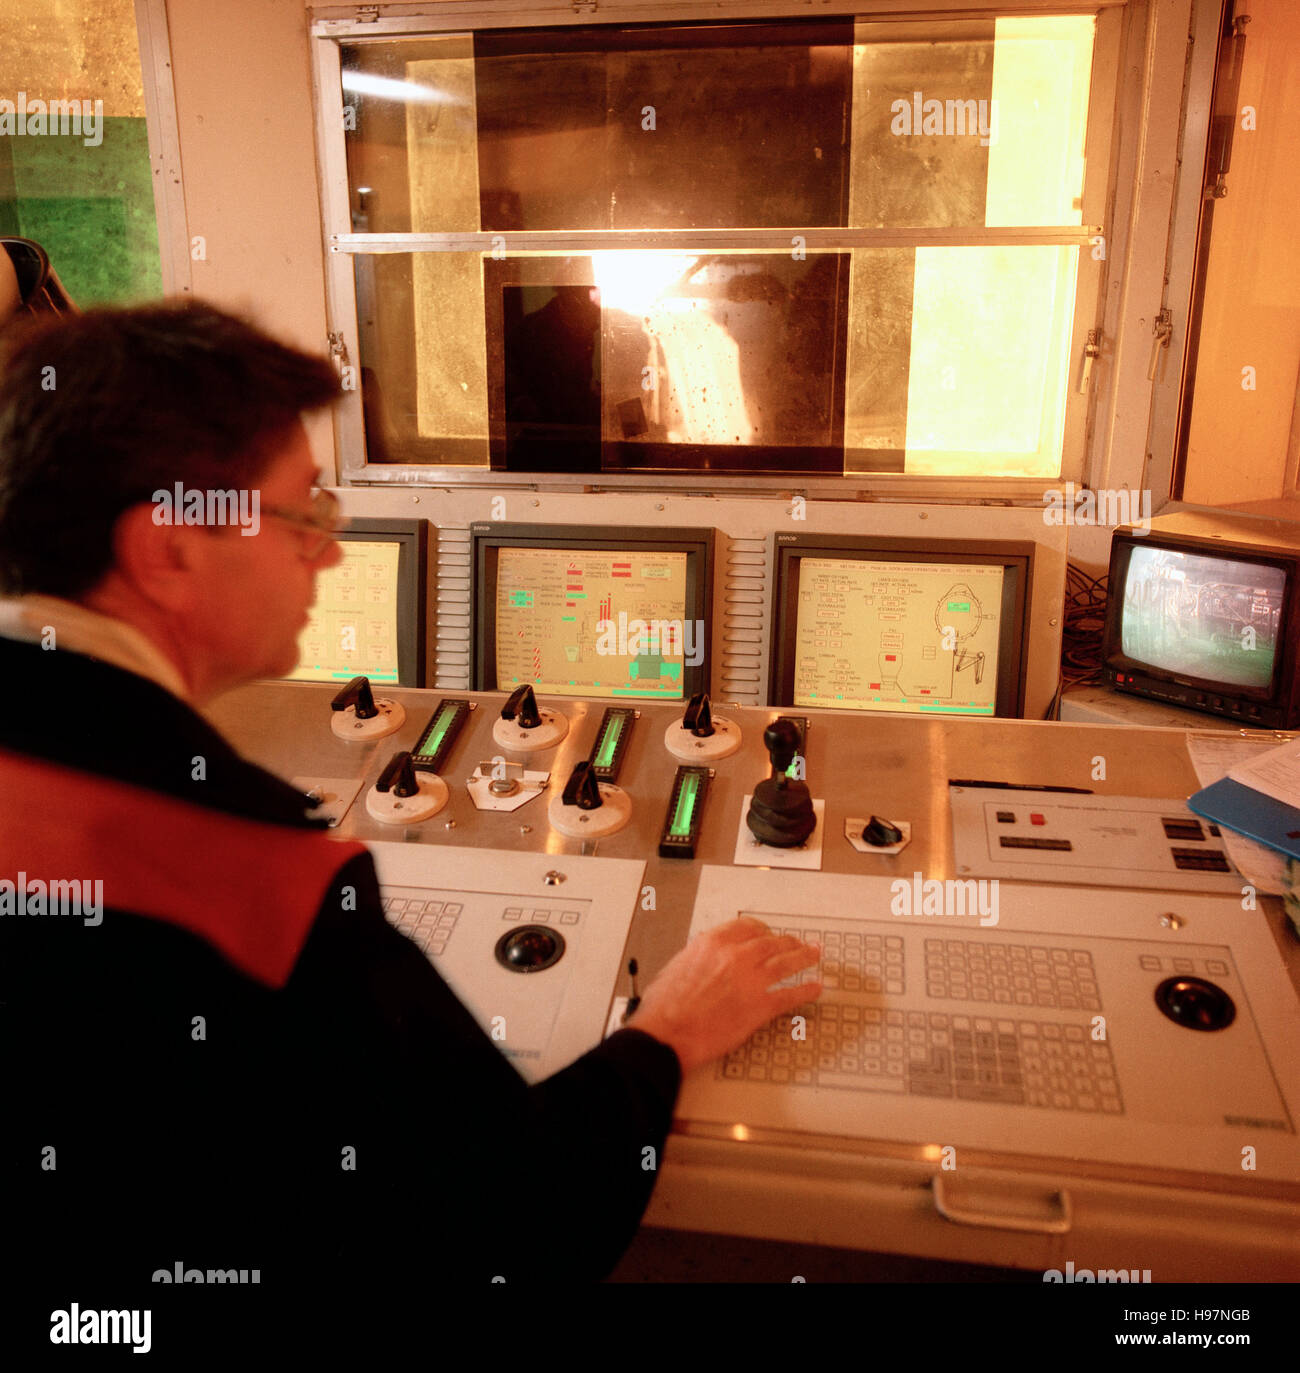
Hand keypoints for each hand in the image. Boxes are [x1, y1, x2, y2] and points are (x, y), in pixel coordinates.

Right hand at [625, 917, 821, 1074]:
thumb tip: (704, 960)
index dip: (763, 930)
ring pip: (786, 962)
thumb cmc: (664, 1006)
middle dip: (788, 942)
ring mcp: (752, 980)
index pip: (747, 927)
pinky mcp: (760, 1007)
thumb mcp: (677, 966)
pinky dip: (806, 991)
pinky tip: (814, 988)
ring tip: (814, 954)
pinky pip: (790, 996)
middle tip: (797, 943)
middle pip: (772, 942)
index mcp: (713, 943)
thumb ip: (698, 958)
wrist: (667, 1032)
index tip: (768, 933)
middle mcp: (736, 956)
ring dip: (804, 957)